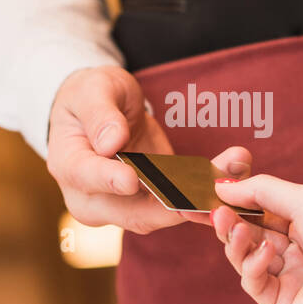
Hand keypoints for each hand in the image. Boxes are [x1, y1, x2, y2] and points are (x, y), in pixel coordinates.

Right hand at [47, 65, 251, 233]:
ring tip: (233, 173)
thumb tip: (111, 142)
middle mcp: (93, 198)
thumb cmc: (89, 95)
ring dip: (201, 199)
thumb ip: (99, 114)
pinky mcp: (150, 202)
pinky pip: (179, 203)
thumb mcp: (92, 90)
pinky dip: (206, 192)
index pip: (87, 177)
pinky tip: (233, 174)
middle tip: (209, 190)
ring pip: (162, 213)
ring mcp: (122, 206)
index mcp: (69, 165)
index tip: (133, 179)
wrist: (100, 110)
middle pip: (132, 211)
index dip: (109, 180)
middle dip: (174, 203)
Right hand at [212, 175, 302, 303]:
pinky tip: (267, 255)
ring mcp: (289, 280)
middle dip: (231, 224)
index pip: (262, 213)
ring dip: (238, 243)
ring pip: (247, 260)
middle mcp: (297, 252)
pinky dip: (254, 266)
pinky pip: (255, 283)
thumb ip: (260, 190)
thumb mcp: (302, 199)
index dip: (237, 205)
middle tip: (215, 213)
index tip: (214, 195)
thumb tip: (222, 185)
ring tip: (237, 230)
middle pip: (250, 237)